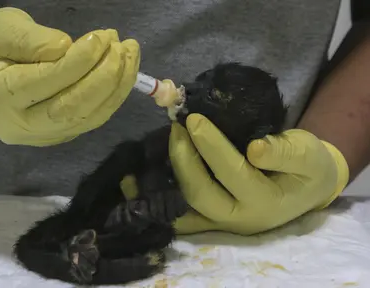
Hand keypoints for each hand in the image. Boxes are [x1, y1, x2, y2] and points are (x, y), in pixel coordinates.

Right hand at [0, 8, 139, 145]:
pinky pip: (95, 118)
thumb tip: (68, 48)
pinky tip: (126, 72)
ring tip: (131, 54)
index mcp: (0, 95)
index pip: (47, 81)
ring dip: (118, 85)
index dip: (80, 60)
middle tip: (122, 46)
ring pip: (90, 117)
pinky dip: (115, 95)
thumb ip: (29, 40)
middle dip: (106, 76)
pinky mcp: (64, 134)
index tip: (103, 37)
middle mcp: (24, 125)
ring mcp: (46, 135)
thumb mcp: (1, 32)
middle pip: (73, 107)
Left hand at [169, 114, 348, 234]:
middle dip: (183, 159)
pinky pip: (185, 212)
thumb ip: (285, 153)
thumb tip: (255, 149)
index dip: (211, 145)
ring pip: (187, 206)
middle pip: (201, 194)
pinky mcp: (214, 220)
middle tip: (177, 128)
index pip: (233, 172)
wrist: (307, 190)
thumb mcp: (308, 155)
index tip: (194, 119)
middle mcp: (241, 219)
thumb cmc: (309, 168)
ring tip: (173, 139)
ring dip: (174, 173)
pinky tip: (159, 168)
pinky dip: (169, 193)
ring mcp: (224, 223)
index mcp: (267, 202)